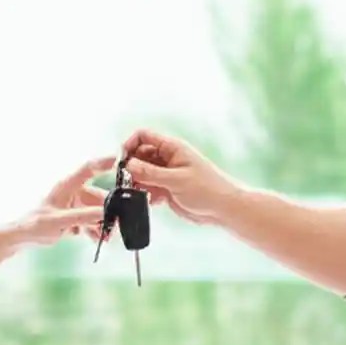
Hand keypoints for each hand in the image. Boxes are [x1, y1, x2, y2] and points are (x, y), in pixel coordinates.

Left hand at [12, 155, 115, 244]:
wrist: (23, 237)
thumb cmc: (35, 223)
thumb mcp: (59, 220)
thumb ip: (82, 217)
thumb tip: (104, 213)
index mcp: (67, 186)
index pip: (88, 169)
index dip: (104, 163)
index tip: (120, 161)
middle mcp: (73, 193)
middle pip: (98, 196)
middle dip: (108, 210)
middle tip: (115, 224)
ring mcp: (74, 205)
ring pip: (96, 211)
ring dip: (102, 223)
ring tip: (106, 237)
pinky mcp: (74, 217)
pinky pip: (90, 221)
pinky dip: (95, 229)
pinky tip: (97, 239)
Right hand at [119, 128, 243, 225]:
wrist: (224, 209)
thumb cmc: (207, 189)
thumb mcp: (176, 180)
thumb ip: (150, 173)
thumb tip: (128, 165)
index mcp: (172, 148)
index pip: (144, 136)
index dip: (129, 144)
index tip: (121, 160)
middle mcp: (167, 159)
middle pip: (139, 155)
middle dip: (130, 166)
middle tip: (124, 180)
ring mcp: (166, 174)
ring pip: (142, 173)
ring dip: (136, 182)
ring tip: (136, 193)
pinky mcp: (166, 190)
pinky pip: (148, 188)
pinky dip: (144, 194)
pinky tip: (150, 201)